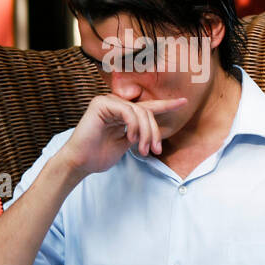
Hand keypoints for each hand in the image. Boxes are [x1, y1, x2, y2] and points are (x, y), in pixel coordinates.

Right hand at [61, 92, 187, 175]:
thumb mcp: (126, 143)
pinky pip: (127, 111)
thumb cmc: (99, 156)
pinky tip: (130, 138)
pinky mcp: (101, 104)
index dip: (166, 105)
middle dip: (154, 132)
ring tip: (143, 149)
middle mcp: (115, 104)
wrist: (80, 163)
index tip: (184, 102)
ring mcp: (107, 101)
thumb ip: (139, 133)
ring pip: (139, 112)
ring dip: (145, 132)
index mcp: (122, 113)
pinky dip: (133, 125)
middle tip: (155, 150)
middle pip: (146, 112)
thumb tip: (153, 133)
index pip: (148, 107)